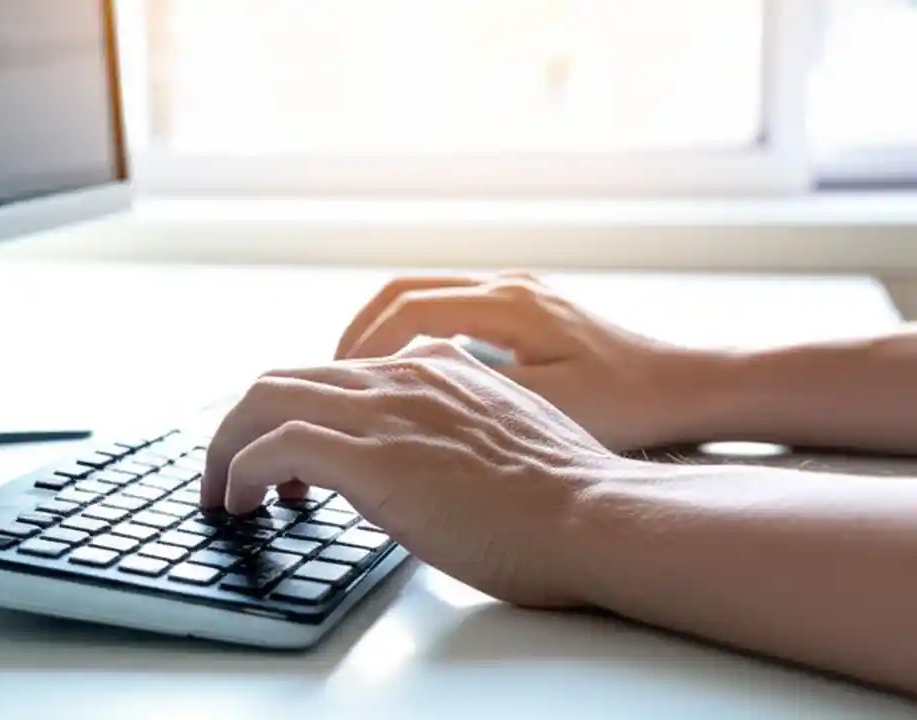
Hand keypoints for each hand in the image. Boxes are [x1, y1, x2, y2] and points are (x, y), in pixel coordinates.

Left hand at [200, 340, 639, 607]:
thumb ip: (459, 415)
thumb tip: (426, 443)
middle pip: (284, 376)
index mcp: (435, 367)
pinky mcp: (369, 459)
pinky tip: (243, 500)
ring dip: (229, 445)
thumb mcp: (507, 426)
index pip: (334, 371)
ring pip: (265, 399)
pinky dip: (241, 469)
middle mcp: (401, 377)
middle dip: (242, 423)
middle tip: (234, 470)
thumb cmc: (565, 490)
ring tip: (226, 491)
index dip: (297, 410)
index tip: (288, 455)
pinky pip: (273, 446)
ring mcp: (383, 413)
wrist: (594, 512)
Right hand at [335, 274, 710, 451]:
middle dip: (358, 331)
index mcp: (507, 304)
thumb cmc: (631, 404)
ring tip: (355, 377)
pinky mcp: (528, 314)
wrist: (693, 388)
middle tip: (328, 377)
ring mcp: (518, 295)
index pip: (406, 309)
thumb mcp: (549, 408)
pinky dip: (415, 335)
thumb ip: (475, 396)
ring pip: (425, 296)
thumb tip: (405, 399)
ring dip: (384, 331)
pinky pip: (451, 310)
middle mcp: (507, 287)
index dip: (362, 346)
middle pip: (403, 289)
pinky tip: (410, 374)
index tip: (335, 385)